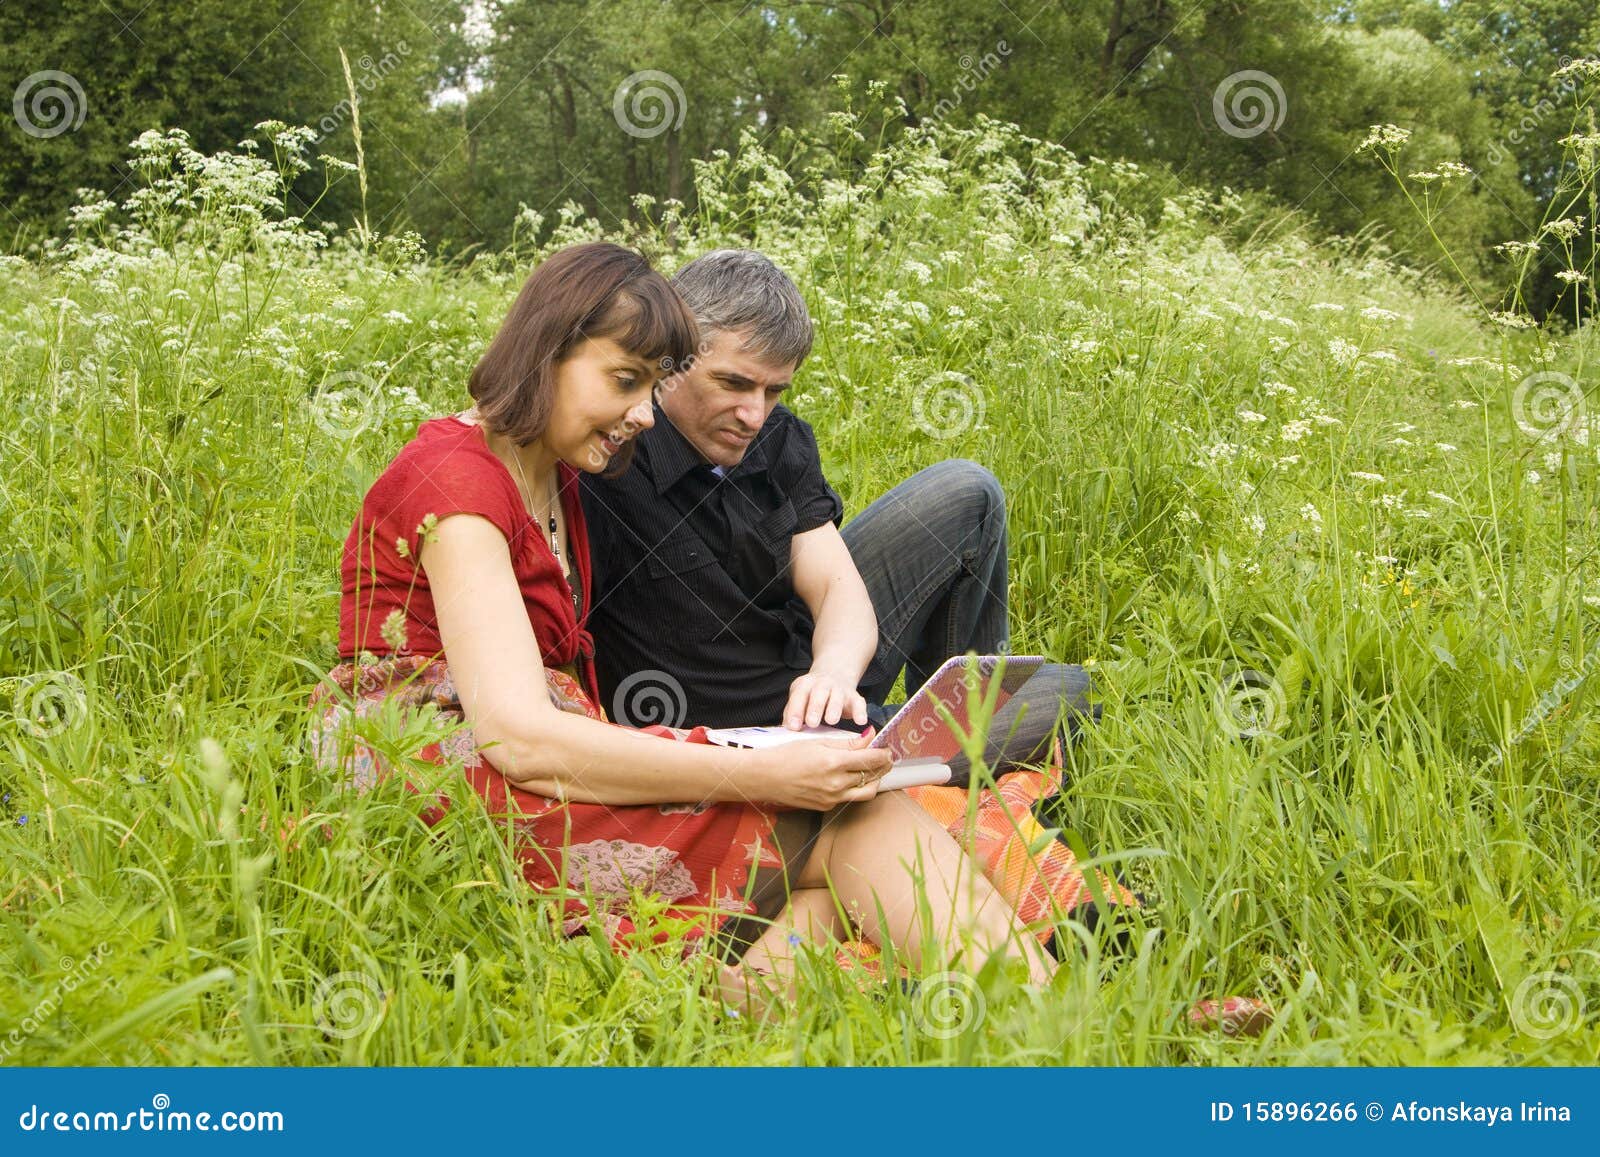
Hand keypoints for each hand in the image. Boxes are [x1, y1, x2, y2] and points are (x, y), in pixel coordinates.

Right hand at [750, 730, 890, 810]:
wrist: (764, 777)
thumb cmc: (787, 754)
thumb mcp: (817, 741)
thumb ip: (847, 742)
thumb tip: (869, 736)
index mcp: (834, 763)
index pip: (871, 759)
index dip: (884, 753)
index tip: (888, 747)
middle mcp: (836, 784)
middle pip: (872, 776)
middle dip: (884, 765)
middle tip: (886, 757)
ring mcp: (832, 799)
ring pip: (866, 792)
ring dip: (875, 780)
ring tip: (875, 770)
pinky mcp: (826, 807)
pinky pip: (849, 798)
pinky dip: (856, 787)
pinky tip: (852, 777)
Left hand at [783, 669, 868, 729]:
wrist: (835, 673)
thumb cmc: (812, 694)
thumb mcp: (799, 698)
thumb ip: (792, 712)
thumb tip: (785, 730)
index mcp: (805, 685)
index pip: (799, 696)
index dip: (795, 711)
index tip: (793, 727)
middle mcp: (823, 684)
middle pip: (818, 694)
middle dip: (815, 708)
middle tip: (811, 723)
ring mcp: (840, 690)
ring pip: (837, 697)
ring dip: (834, 708)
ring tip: (831, 721)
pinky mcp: (854, 697)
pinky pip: (859, 703)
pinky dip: (860, 711)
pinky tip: (860, 721)